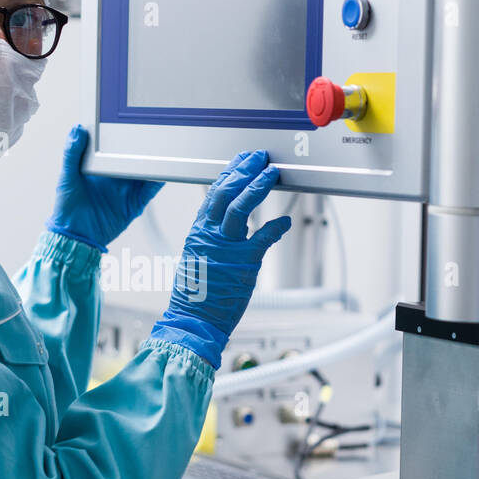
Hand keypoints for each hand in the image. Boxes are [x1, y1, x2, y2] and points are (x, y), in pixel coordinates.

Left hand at [45, 125, 162, 250]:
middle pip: (134, 158)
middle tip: (149, 136)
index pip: (115, 148)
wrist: (76, 235)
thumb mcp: (67, 176)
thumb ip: (72, 153)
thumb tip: (76, 131)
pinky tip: (160, 175)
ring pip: (145, 172)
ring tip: (159, 153)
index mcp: (101, 167)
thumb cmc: (67, 207)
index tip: (129, 124)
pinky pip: (150, 190)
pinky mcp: (135, 204)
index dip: (122, 137)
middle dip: (143, 148)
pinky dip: (157, 182)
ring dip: (153, 163)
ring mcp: (127, 190)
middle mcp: (116, 177)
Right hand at [148, 150, 290, 368]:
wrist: (193, 320)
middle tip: (259, 158)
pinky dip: (276, 226)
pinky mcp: (244, 262)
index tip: (242, 160)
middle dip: (244, 170)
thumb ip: (210, 238)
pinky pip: (263, 237)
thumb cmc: (196, 295)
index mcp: (198, 231)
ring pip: (240, 206)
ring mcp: (226, 247)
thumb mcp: (195, 258)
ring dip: (257, 186)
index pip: (213, 192)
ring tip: (271, 173)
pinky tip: (285, 220)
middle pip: (225, 191)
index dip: (229, 172)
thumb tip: (225, 225)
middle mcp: (209, 234)